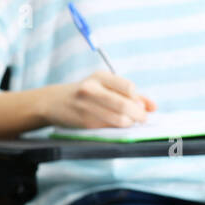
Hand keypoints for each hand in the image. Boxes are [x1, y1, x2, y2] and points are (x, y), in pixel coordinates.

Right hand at [40, 70, 156, 128]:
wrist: (52, 102)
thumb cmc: (84, 93)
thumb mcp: (103, 86)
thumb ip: (130, 94)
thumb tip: (153, 107)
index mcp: (99, 76)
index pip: (129, 88)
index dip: (138, 99)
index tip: (138, 104)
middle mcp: (91, 89)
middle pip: (126, 106)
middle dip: (139, 115)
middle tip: (141, 118)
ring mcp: (86, 106)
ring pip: (120, 120)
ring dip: (130, 123)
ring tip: (128, 121)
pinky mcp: (84, 121)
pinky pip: (110, 127)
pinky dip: (118, 128)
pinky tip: (113, 123)